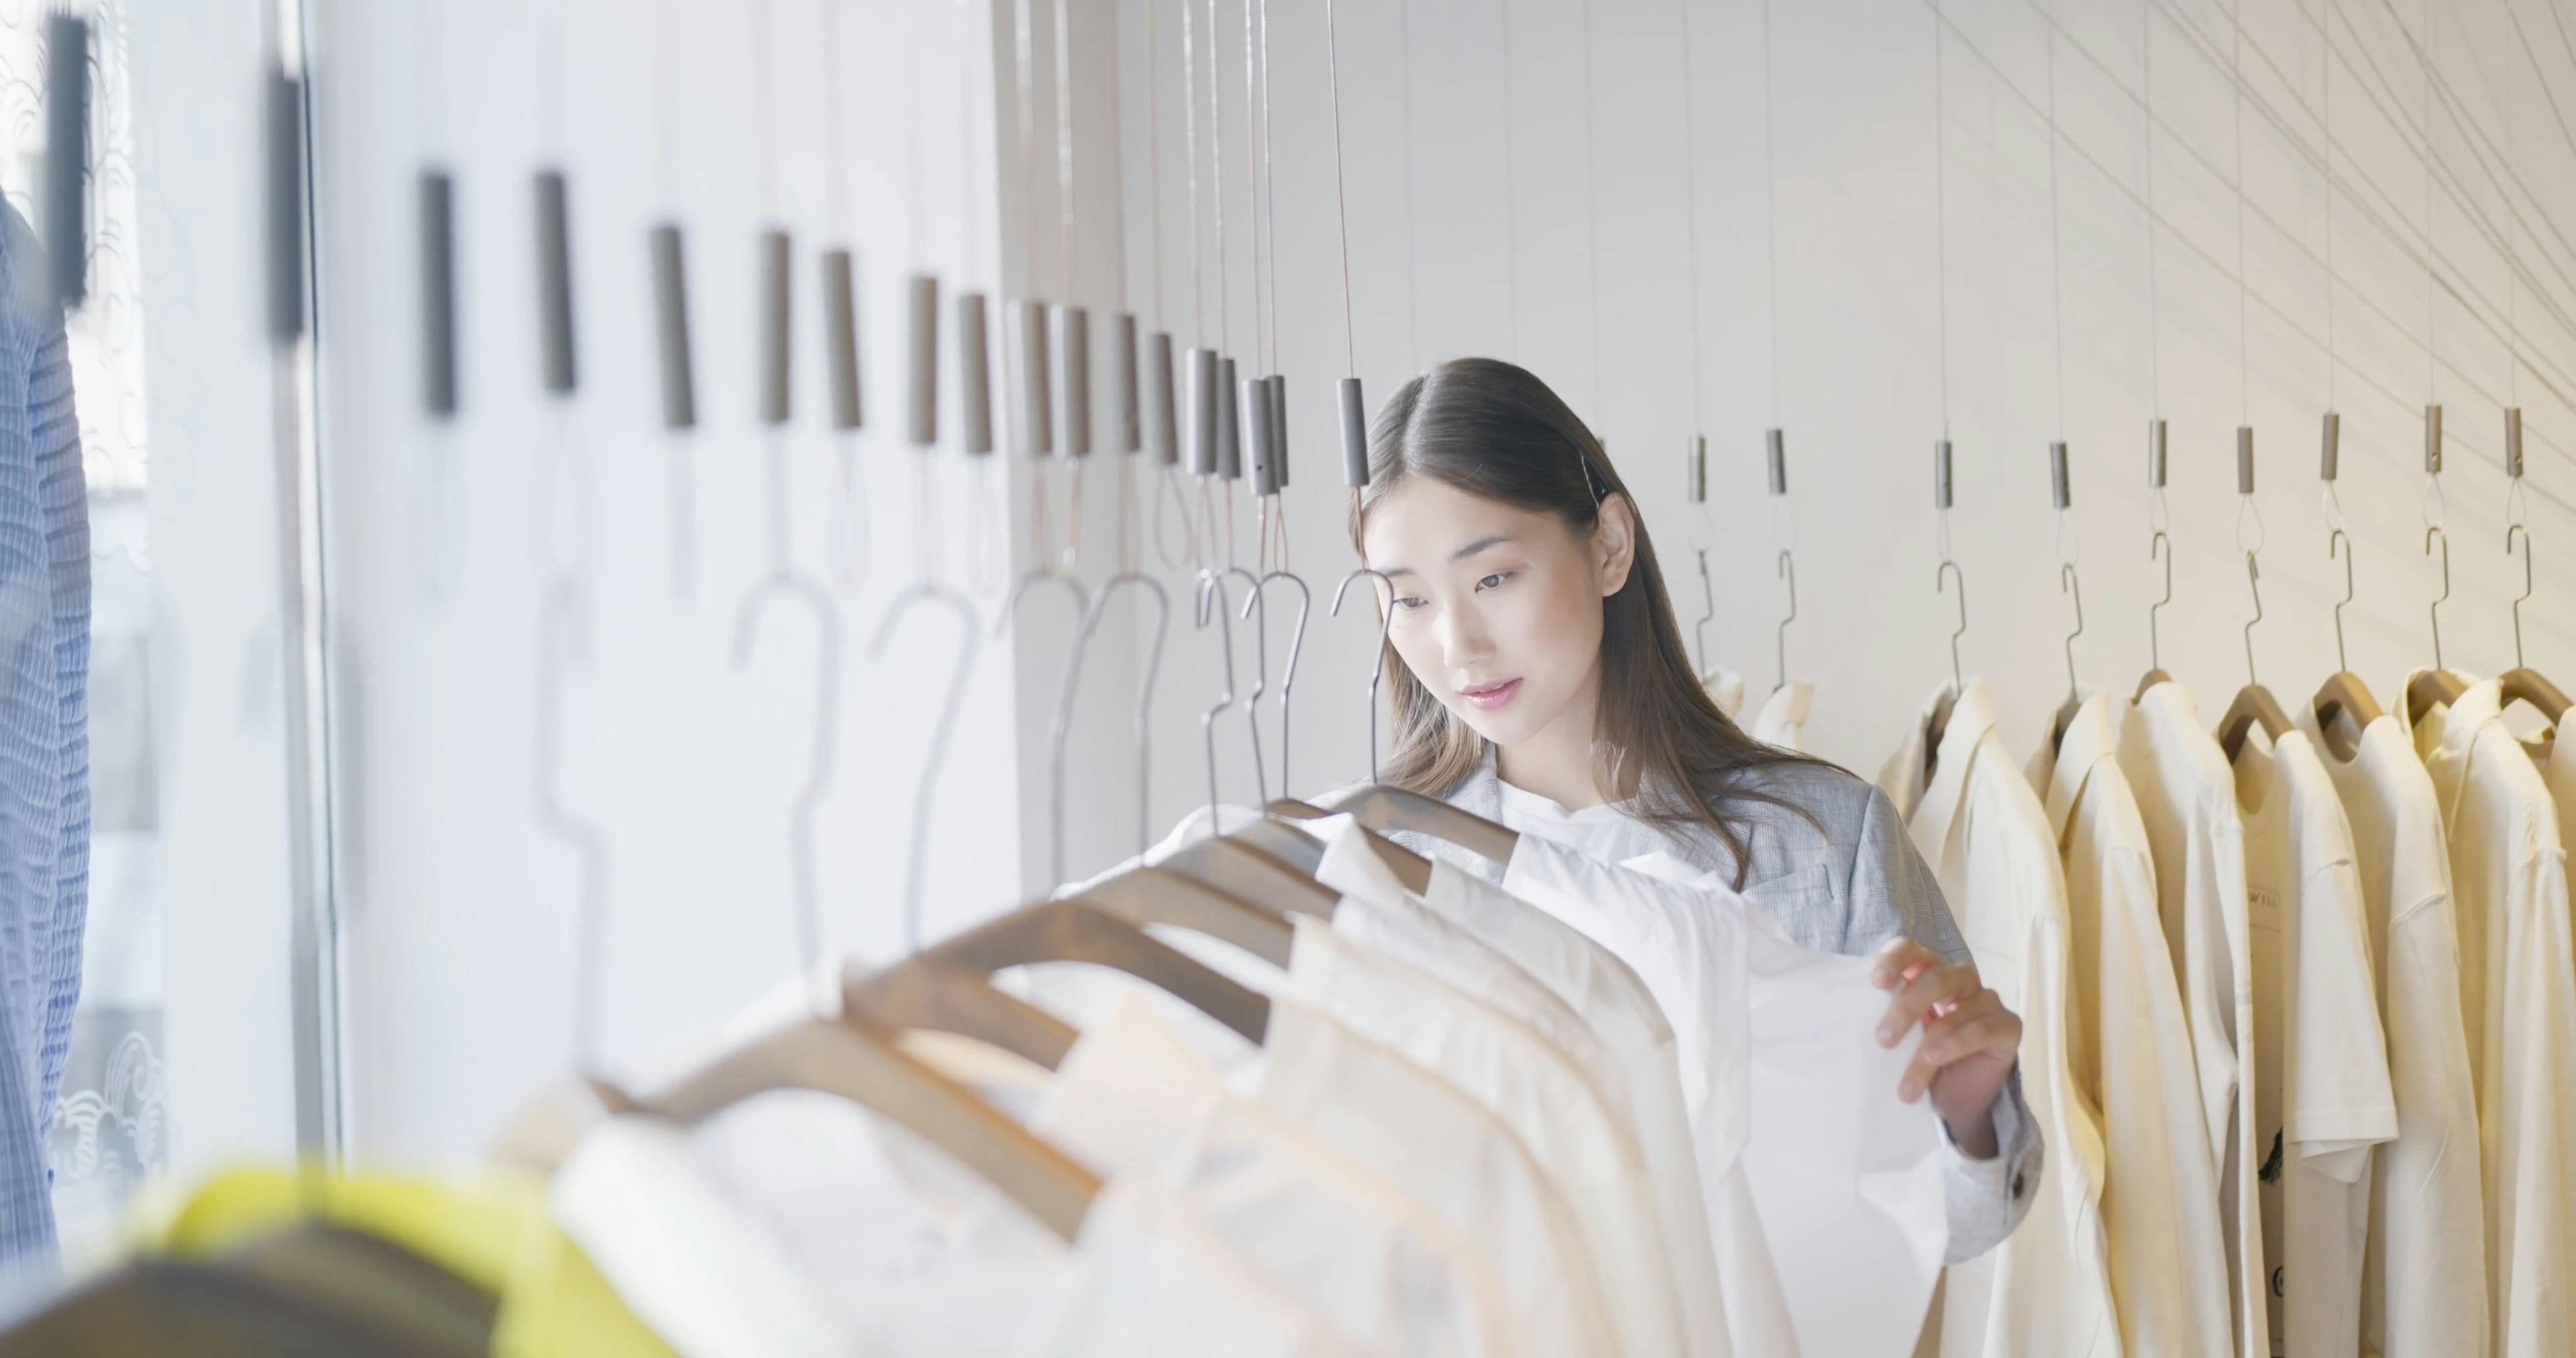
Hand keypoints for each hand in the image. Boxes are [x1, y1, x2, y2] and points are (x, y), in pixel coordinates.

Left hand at [1870, 937, 2020, 1157]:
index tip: (1875, 982)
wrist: (1954, 1100)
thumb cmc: (1919, 1059)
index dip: (1894, 959)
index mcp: (1928, 971)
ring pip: (1954, 1013)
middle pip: (1935, 979)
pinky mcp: (2008, 1026)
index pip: (1911, 950)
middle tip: (1882, 1039)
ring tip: (1905, 1081)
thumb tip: (1839, 1013)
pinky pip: (1980, 1029)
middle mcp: (1960, 979)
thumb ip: (1881, 1015)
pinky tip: (1935, 1059)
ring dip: (1925, 1047)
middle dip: (1905, 1008)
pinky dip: (1955, 1045)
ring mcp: (1987, 1000)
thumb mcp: (1898, 1037)